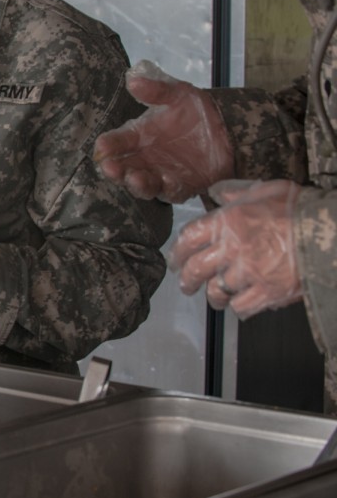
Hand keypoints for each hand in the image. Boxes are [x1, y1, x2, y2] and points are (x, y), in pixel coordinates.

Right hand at [93, 60, 233, 202]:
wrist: (230, 128)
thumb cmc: (197, 111)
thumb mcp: (179, 94)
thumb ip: (157, 90)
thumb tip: (133, 80)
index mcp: (138, 136)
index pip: (116, 142)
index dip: (107, 145)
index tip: (102, 146)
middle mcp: (145, 158)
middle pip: (123, 168)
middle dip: (114, 169)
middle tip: (109, 167)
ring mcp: (162, 174)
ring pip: (143, 184)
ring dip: (136, 183)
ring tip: (134, 178)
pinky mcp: (182, 186)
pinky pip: (172, 192)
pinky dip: (168, 188)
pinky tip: (167, 180)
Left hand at [169, 180, 302, 318]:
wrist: (329, 231)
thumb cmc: (299, 209)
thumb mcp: (265, 189)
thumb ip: (235, 192)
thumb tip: (216, 192)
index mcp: (227, 221)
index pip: (189, 238)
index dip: (178, 252)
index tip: (176, 260)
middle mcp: (232, 248)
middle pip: (195, 269)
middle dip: (187, 280)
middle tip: (186, 285)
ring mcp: (249, 272)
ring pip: (216, 291)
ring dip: (213, 297)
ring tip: (214, 299)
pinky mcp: (267, 292)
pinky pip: (241, 307)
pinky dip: (238, 308)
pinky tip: (240, 305)